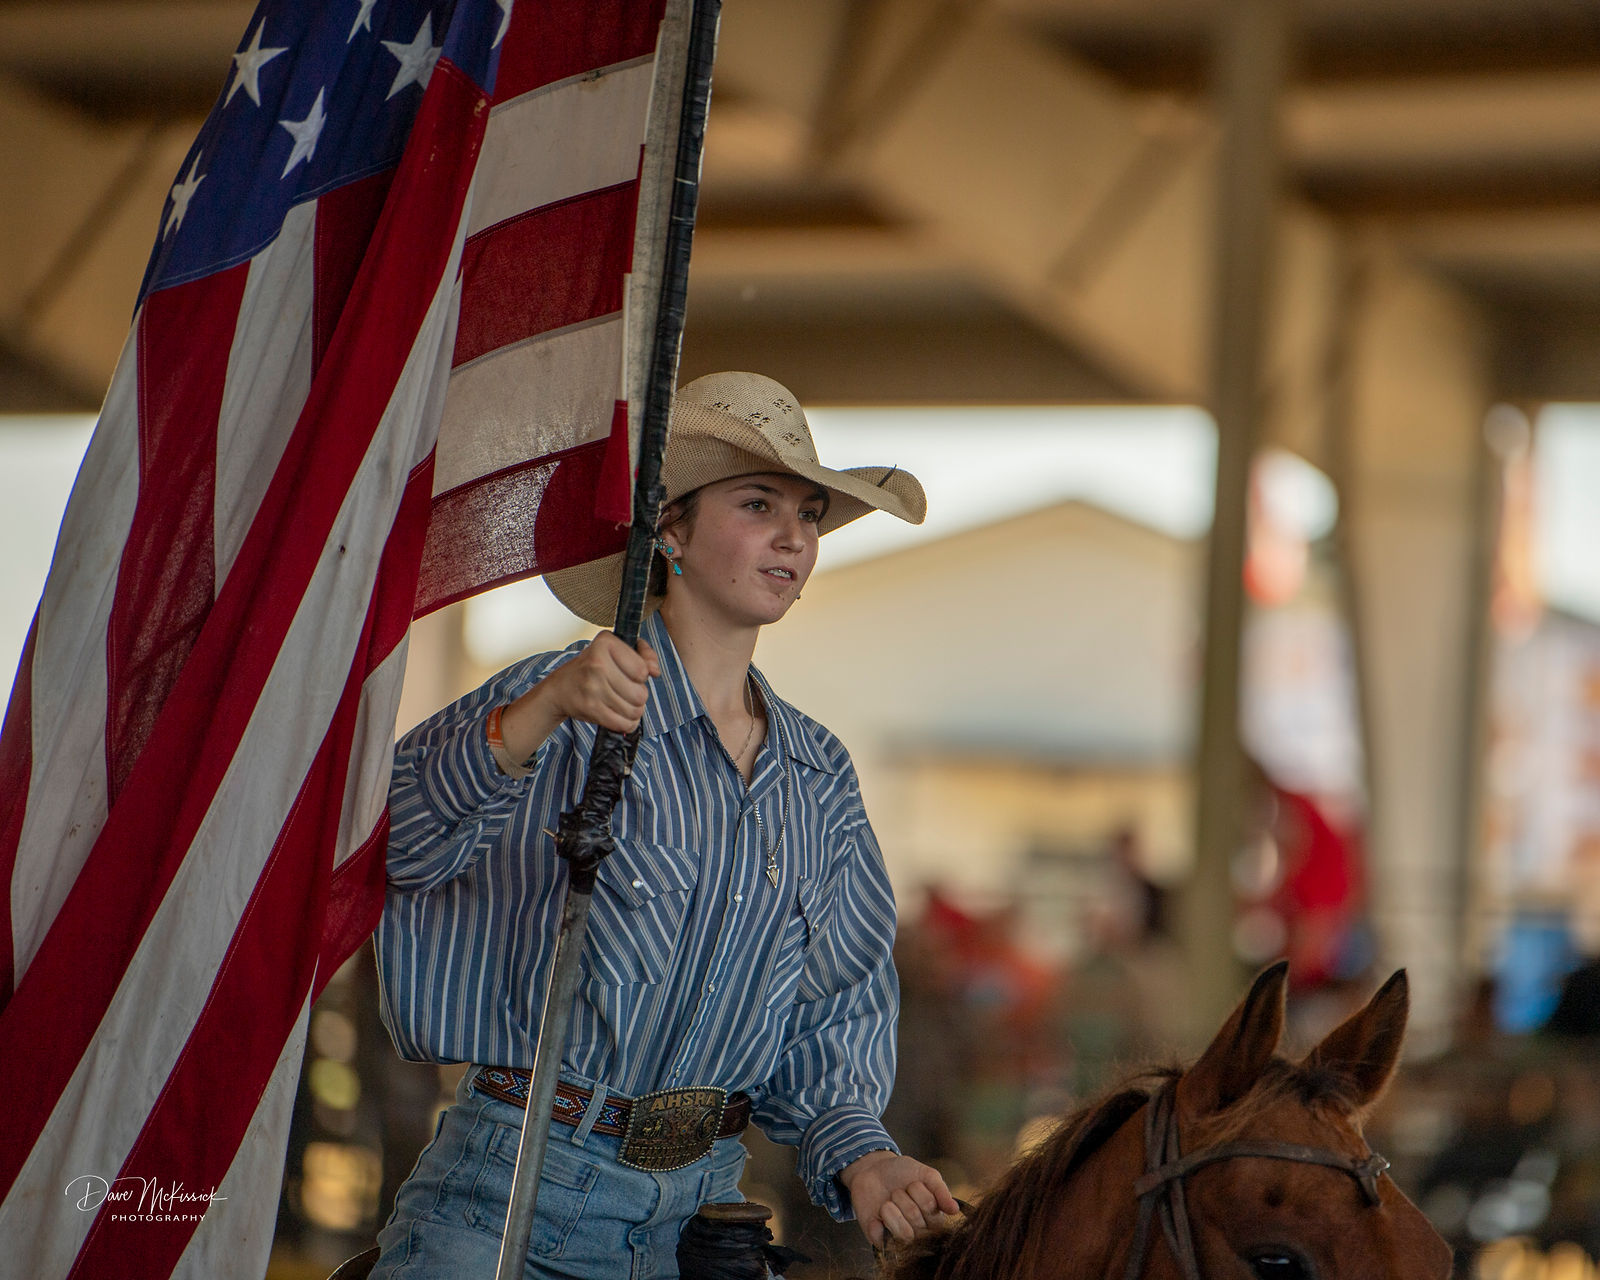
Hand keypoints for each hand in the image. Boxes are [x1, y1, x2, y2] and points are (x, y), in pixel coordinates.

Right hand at [499, 633, 660, 756]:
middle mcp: (597, 663)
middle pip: (641, 694)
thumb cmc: (592, 668)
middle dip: (638, 696)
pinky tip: (618, 715)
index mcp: (605, 643)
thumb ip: (643, 654)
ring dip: (633, 711)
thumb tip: (655, 671)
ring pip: (635, 711)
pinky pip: (624, 724)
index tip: (628, 673)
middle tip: (624, 691)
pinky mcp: (590, 708)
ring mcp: (593, 687)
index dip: (641, 675)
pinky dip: (626, 723)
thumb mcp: (614, 651)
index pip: (643, 670)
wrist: (559, 688)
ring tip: (622, 703)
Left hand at [838, 1150, 958, 1247]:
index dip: (923, 1198)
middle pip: (918, 1224)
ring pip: (904, 1234)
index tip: (913, 1184)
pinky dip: (877, 1222)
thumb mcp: (924, 1174)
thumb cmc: (901, 1172)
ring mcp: (900, 1239)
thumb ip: (940, 1190)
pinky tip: (876, 1213)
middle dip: (905, 1199)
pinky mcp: (880, 1242)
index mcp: (934, 1217)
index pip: (936, 1218)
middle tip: (897, 1190)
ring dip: (892, 1209)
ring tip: (887, 1201)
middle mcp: (920, 1232)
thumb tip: (955, 1210)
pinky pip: (883, 1240)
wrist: (872, 1169)